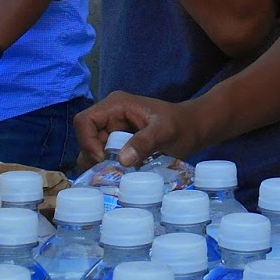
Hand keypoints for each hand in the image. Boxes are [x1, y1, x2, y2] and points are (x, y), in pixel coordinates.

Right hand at [73, 90, 205, 172]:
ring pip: (93, 151)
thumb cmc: (182, 125)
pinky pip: (106, 157)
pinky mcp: (120, 143)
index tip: (104, 158)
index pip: (84, 121)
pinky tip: (125, 174)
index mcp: (116, 105)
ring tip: (120, 174)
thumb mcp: (165, 132)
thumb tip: (122, 160)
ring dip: (103, 164)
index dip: (87, 141)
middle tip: (113, 171)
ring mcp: (114, 130)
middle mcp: (110, 115)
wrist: (195, 129)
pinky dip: (111, 167)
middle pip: (86, 138)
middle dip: (95, 157)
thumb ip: (145, 142)